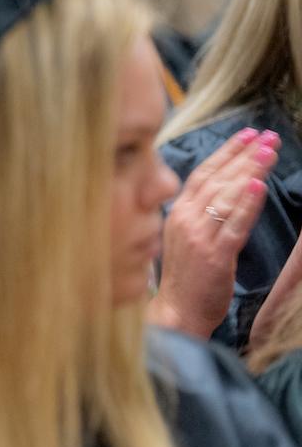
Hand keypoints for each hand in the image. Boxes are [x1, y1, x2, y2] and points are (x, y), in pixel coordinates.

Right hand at [148, 128, 277, 337]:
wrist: (176, 311)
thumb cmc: (185, 277)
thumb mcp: (185, 237)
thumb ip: (200, 213)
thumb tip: (227, 191)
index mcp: (177, 213)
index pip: (202, 173)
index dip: (226, 152)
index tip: (247, 135)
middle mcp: (184, 219)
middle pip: (216, 179)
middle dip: (243, 155)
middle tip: (266, 137)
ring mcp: (198, 237)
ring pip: (226, 197)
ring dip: (249, 172)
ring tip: (269, 153)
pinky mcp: (214, 256)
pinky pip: (233, 226)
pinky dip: (246, 205)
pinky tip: (258, 187)